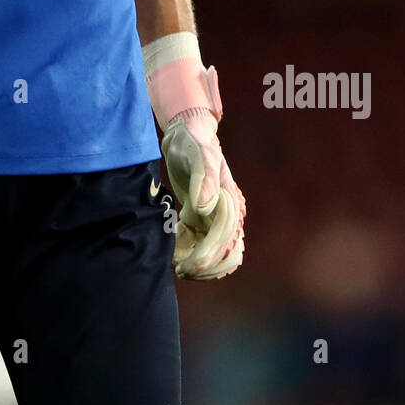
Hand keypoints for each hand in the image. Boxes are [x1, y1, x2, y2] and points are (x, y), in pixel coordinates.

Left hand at [159, 65, 245, 280]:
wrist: (186, 133)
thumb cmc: (194, 142)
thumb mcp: (199, 155)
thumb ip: (204, 180)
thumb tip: (205, 207)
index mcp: (230, 202)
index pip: (226, 241)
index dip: (209, 256)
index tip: (189, 265)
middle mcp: (227, 214)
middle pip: (228, 256)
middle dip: (207, 268)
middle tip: (183, 270)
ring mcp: (214, 218)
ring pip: (218, 255)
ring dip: (203, 268)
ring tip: (180, 268)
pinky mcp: (201, 218)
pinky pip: (200, 245)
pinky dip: (190, 254)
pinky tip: (174, 254)